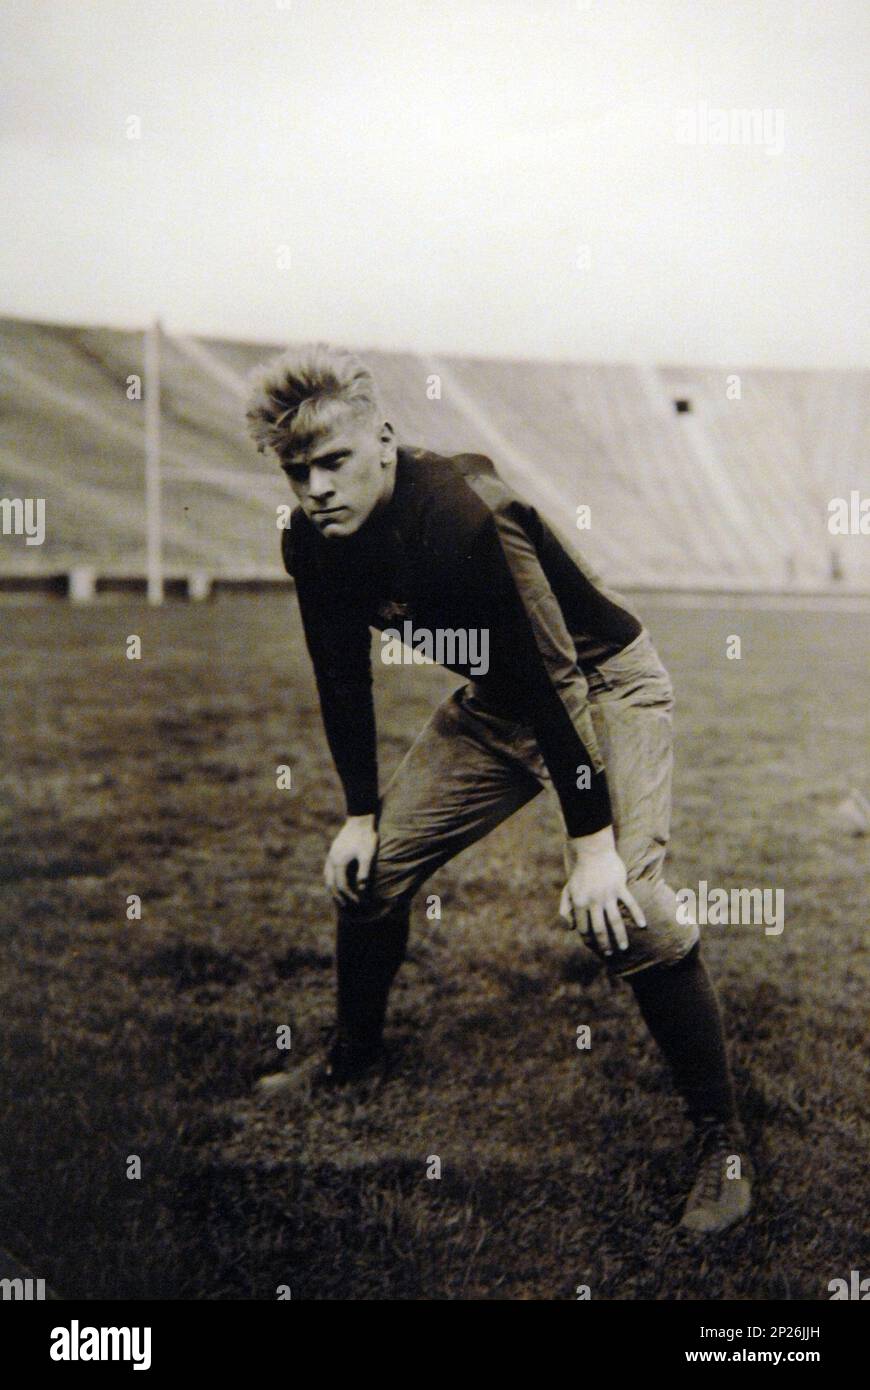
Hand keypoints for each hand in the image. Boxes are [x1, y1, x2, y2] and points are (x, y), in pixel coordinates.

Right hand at [324, 814, 378, 905]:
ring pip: (327, 877)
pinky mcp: (333, 852)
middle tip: (346, 907)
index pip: (342, 886)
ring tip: (339, 898)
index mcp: (339, 863)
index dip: (350, 897)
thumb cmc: (366, 837)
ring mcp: (331, 856)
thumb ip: (364, 872)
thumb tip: (362, 889)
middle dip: (338, 897)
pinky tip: (336, 881)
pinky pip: (328, 870)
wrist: (360, 819)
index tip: (359, 903)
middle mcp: (332, 861)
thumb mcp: (368, 855)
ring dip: (332, 889)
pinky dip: (331, 879)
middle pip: (331, 884)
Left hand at [558, 826, 646, 955]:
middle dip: (604, 944)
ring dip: (620, 936)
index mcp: (579, 903)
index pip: (584, 928)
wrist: (591, 849)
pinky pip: (630, 903)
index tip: (594, 946)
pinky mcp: (620, 886)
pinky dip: (637, 915)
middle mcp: (593, 901)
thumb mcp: (567, 890)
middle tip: (609, 953)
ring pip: (615, 921)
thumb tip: (571, 928)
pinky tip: (642, 925)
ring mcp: (607, 894)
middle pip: (600, 929)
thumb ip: (566, 909)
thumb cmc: (579, 871)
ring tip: (623, 948)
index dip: (588, 940)